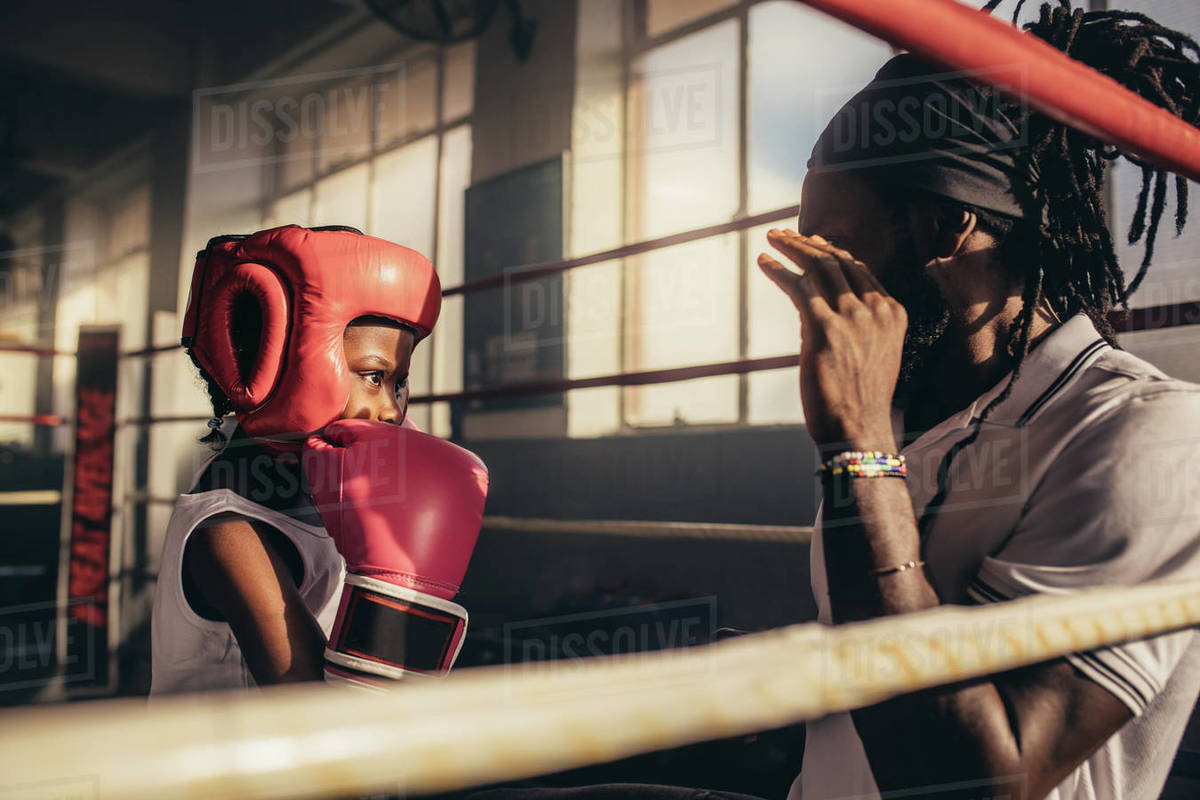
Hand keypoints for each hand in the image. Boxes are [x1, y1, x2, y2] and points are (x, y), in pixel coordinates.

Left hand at [758, 229, 904, 450]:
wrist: (858, 429)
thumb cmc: (861, 402)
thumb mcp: (872, 357)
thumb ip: (857, 330)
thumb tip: (819, 312)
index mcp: (892, 314)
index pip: (860, 270)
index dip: (834, 252)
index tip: (814, 242)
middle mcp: (875, 309)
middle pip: (839, 262)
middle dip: (809, 243)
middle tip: (785, 234)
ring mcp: (852, 317)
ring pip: (819, 267)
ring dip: (792, 248)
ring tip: (771, 238)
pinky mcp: (825, 327)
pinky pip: (798, 288)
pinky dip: (778, 271)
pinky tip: (763, 262)